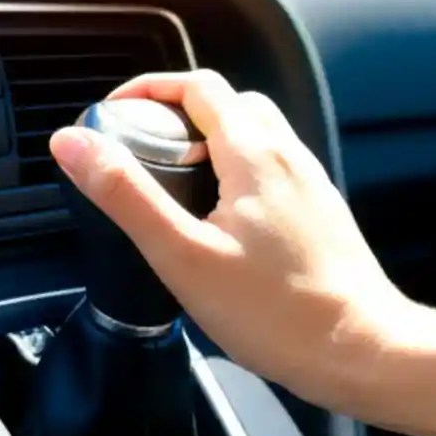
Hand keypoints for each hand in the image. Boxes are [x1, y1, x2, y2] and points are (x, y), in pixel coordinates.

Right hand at [49, 70, 416, 411]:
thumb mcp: (182, 255)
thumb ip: (126, 194)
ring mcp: (309, 183)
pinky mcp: (320, 212)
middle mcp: (289, 156)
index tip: (116, 111)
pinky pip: (272, 169)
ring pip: (254, 134)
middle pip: (228, 103)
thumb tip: (75, 144)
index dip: (150, 88)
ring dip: (210, 141)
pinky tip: (219, 220)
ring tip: (175, 183)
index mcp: (255, 154)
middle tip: (143, 146)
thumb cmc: (278, 314)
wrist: (361, 351)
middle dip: (178, 113)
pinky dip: (237, 171)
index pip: (198, 85)